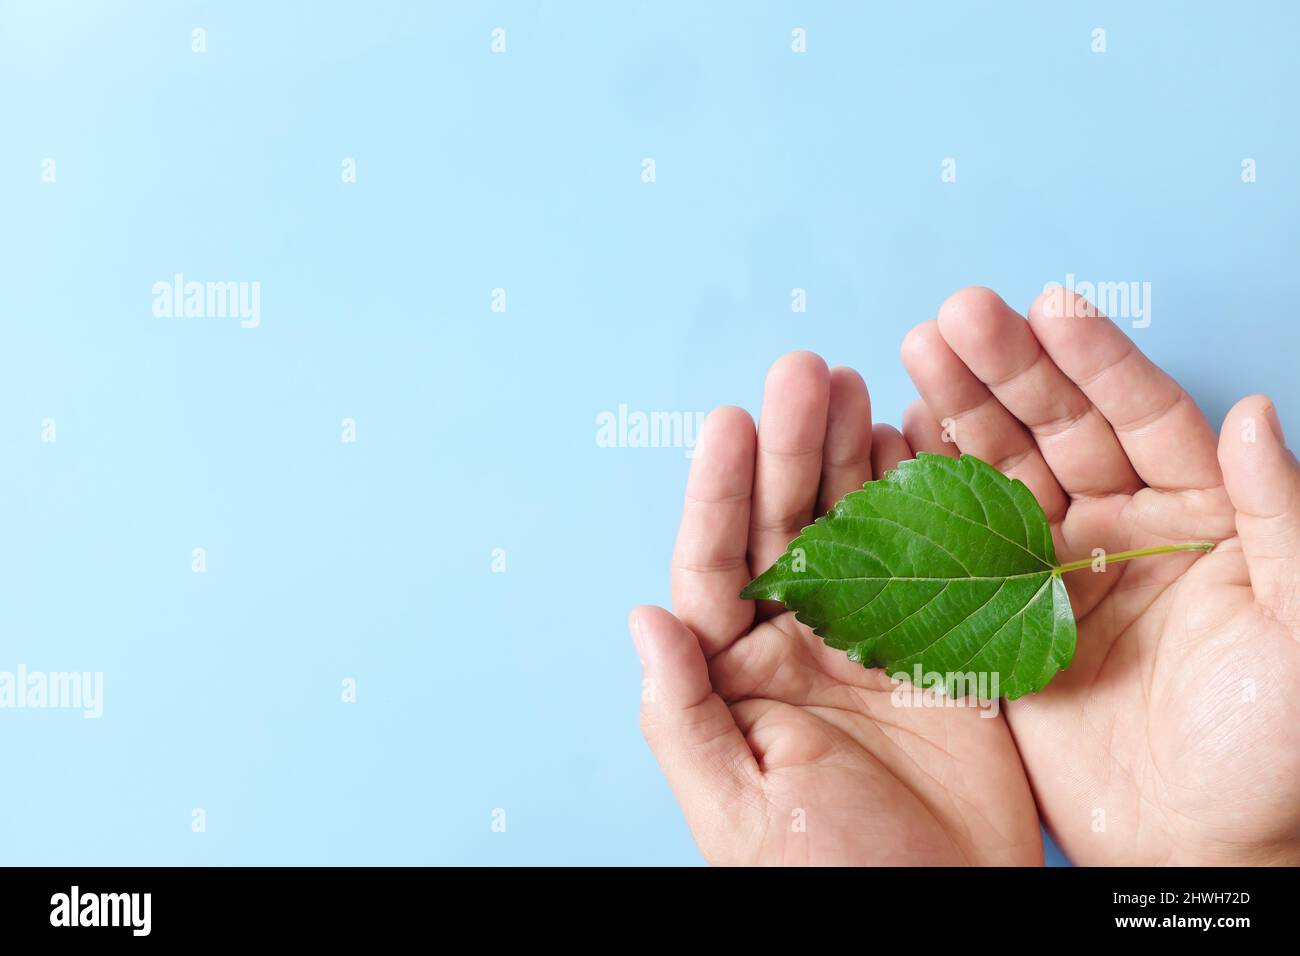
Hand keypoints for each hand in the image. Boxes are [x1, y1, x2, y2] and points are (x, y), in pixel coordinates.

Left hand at [630, 353, 1042, 864]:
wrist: (946, 918)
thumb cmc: (827, 878)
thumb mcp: (737, 806)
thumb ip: (684, 712)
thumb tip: (643, 616)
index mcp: (737, 673)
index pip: (718, 564)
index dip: (720, 491)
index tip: (731, 421)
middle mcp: (798, 642)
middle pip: (788, 525)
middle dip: (795, 448)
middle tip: (809, 372)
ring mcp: (871, 638)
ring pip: (857, 528)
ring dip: (855, 459)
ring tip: (861, 388)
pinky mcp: (942, 647)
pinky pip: (933, 559)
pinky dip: (932, 504)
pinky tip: (922, 447)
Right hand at [899, 287, 1299, 864]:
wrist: (1199, 846)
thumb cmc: (1275, 751)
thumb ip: (1282, 519)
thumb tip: (1254, 413)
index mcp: (1199, 516)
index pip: (1143, 416)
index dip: (1098, 361)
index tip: (1051, 307)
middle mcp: (1122, 528)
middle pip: (1059, 428)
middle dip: (1009, 369)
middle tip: (957, 315)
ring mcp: (1055, 569)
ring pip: (1003, 469)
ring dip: (962, 409)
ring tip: (918, 352)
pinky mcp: (1002, 616)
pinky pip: (961, 540)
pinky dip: (929, 487)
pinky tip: (903, 436)